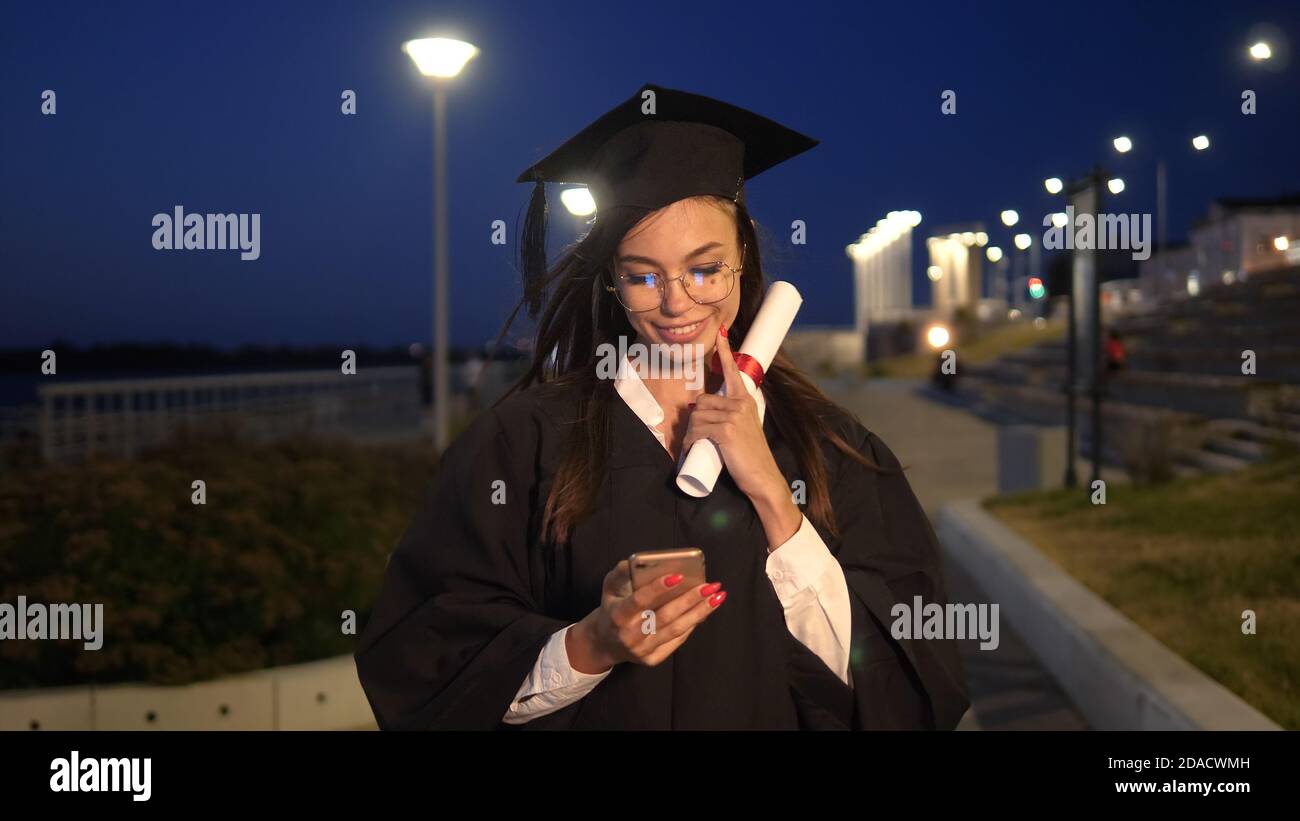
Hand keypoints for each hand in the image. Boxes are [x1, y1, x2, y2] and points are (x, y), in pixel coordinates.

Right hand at [568, 559, 725, 673]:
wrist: (605, 643)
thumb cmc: (612, 608)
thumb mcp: (609, 588)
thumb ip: (621, 573)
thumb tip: (635, 560)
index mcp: (618, 615)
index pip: (640, 601)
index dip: (658, 588)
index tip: (679, 575)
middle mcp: (630, 635)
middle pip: (665, 617)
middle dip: (689, 600)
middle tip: (709, 585)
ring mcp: (642, 650)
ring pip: (676, 630)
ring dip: (699, 613)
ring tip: (716, 597)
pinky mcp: (653, 660)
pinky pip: (677, 641)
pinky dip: (692, 624)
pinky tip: (705, 610)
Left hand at [683, 328, 785, 501]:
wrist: (763, 477)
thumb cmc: (751, 456)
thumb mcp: (744, 429)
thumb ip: (731, 417)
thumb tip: (705, 412)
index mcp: (746, 400)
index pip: (733, 371)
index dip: (725, 352)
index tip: (721, 333)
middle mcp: (741, 403)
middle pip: (701, 401)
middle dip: (695, 419)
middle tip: (697, 437)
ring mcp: (734, 415)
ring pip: (696, 416)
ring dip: (691, 434)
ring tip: (697, 447)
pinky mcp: (725, 430)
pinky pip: (697, 430)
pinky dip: (690, 442)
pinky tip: (693, 450)